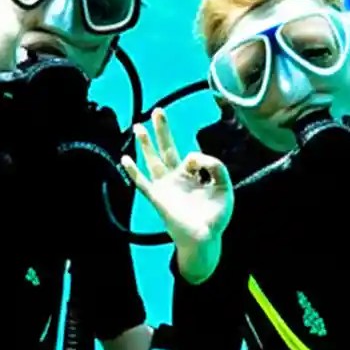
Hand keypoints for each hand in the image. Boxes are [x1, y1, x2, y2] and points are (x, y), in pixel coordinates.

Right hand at [121, 109, 234, 255]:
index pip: (193, 155)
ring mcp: (165, 186)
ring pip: (153, 160)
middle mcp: (177, 177)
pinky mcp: (157, 197)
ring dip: (145, 144)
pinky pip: (142, 182)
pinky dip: (133, 171)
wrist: (204, 238)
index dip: (199, 158)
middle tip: (158, 111)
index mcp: (194, 175)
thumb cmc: (215, 217)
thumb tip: (197, 156)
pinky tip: (125, 158)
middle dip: (163, 130)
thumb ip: (218, 168)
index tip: (205, 170)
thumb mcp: (224, 188)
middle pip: (167, 148)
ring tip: (138, 126)